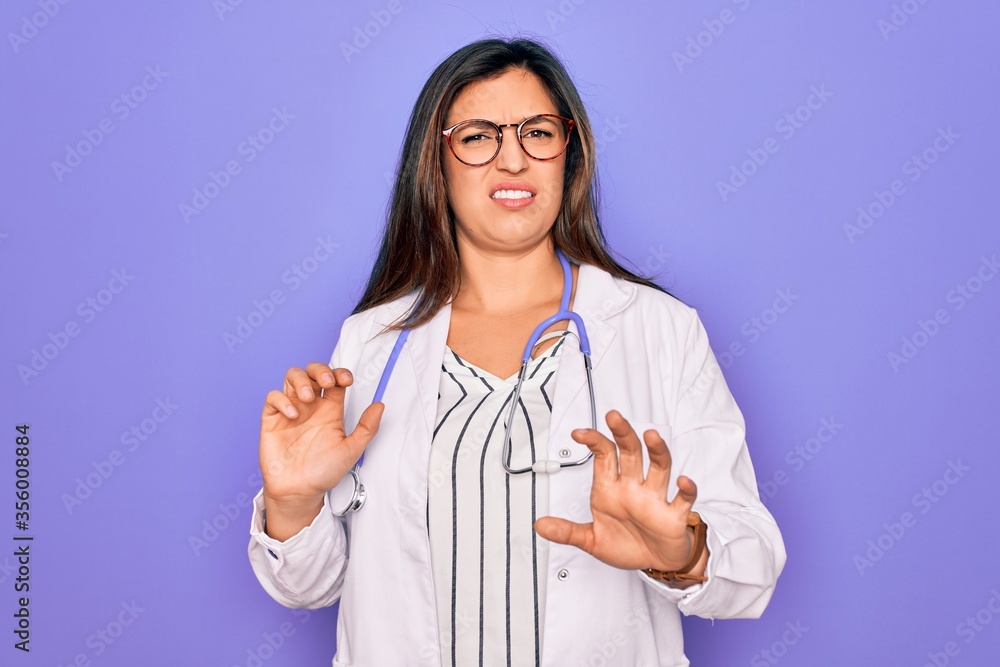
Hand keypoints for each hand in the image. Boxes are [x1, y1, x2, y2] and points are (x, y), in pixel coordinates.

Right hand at [259, 364, 383, 523]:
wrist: (299, 492)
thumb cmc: (323, 472)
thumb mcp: (351, 450)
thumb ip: (367, 428)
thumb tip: (380, 406)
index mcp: (330, 410)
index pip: (335, 380)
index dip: (340, 373)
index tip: (347, 380)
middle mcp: (311, 406)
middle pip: (313, 372)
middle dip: (320, 370)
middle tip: (327, 383)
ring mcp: (291, 410)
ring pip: (292, 377)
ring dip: (301, 380)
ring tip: (308, 397)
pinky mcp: (273, 420)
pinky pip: (273, 397)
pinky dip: (283, 400)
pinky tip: (293, 414)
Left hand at [534, 410, 700, 572]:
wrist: (655, 563)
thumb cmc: (627, 544)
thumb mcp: (592, 540)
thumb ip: (568, 531)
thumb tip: (540, 525)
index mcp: (612, 489)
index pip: (604, 456)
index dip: (593, 441)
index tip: (579, 433)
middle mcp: (634, 488)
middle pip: (631, 452)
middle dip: (623, 433)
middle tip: (614, 417)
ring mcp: (655, 499)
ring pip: (659, 467)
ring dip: (657, 451)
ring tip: (651, 436)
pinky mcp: (674, 516)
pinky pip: (683, 499)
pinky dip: (686, 489)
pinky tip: (683, 481)